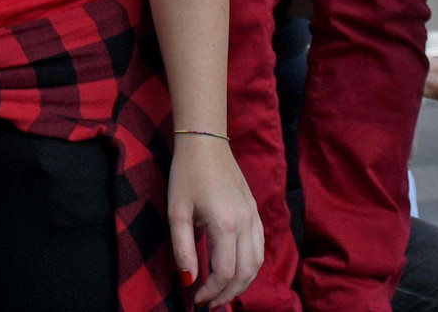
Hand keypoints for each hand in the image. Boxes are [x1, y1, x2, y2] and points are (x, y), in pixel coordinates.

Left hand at [166, 130, 261, 307]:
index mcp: (225, 225)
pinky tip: (237, 270)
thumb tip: (189, 279)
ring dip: (243, 283)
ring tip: (224, 293)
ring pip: (257, 262)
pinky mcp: (255, 211)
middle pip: (245, 273)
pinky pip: (260, 246)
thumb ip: (183, 248)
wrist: (206, 142)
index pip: (225, 272)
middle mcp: (245, 223)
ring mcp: (254, 216)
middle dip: (228, 294)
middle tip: (211, 303)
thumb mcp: (177, 212)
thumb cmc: (186, 174)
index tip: (196, 298)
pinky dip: (251, 265)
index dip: (211, 291)